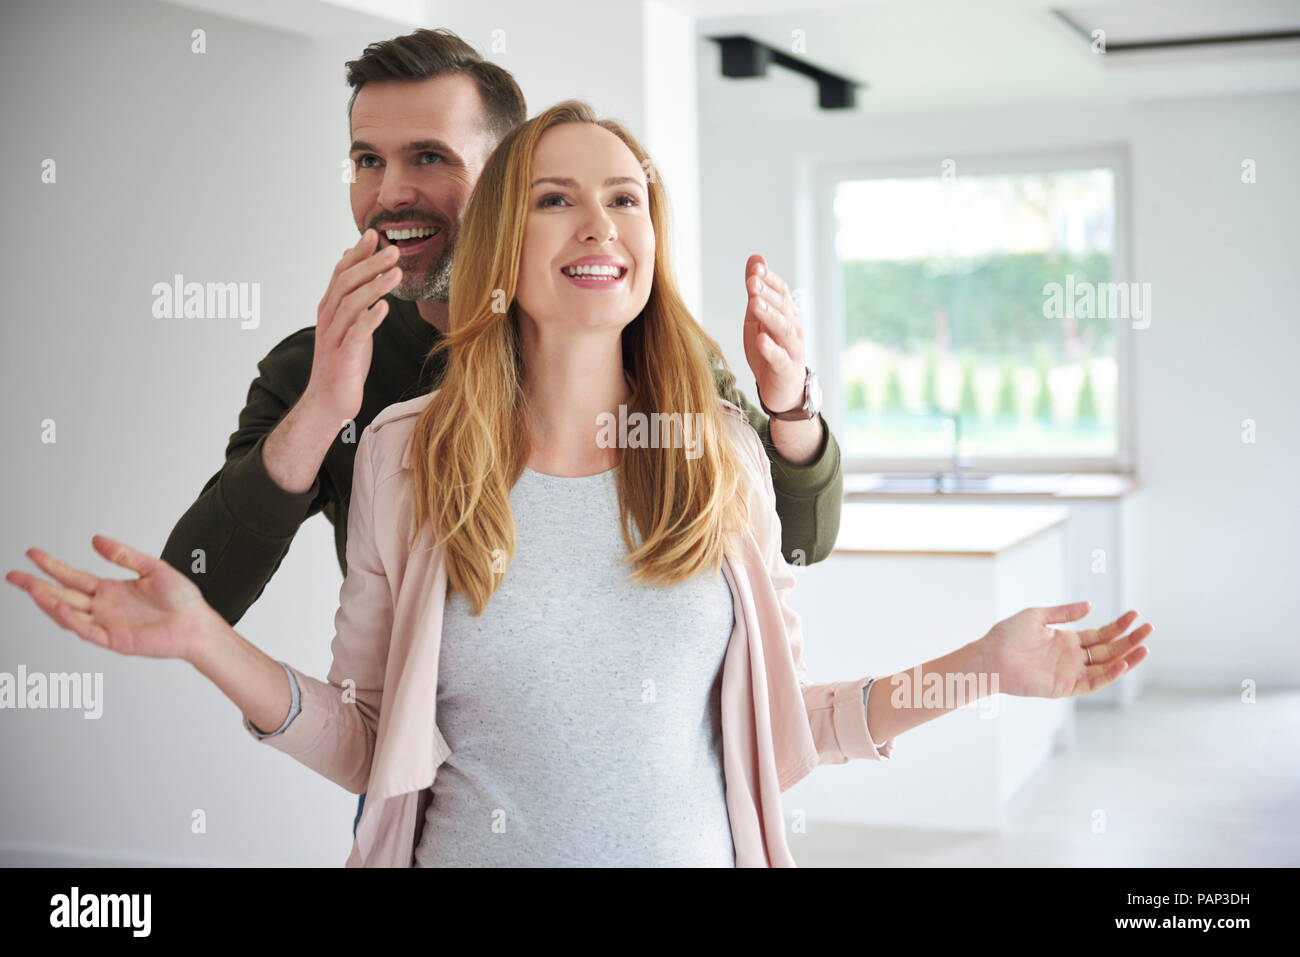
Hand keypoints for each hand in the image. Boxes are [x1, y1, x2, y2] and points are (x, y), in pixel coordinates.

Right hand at [5, 536, 217, 662]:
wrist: (198, 624)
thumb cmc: (182, 601)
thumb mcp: (152, 568)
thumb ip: (123, 555)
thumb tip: (95, 539)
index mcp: (111, 591)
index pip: (74, 577)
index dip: (52, 566)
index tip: (32, 554)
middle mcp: (104, 608)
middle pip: (63, 595)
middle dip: (37, 585)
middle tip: (13, 575)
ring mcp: (107, 625)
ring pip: (69, 614)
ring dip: (49, 602)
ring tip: (30, 588)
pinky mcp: (114, 640)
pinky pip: (87, 630)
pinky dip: (71, 620)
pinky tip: (58, 607)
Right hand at [304, 228, 403, 422]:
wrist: (328, 402)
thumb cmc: (343, 361)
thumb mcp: (348, 325)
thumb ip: (351, 296)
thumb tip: (355, 264)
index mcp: (329, 309)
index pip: (341, 273)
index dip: (357, 253)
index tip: (374, 233)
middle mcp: (328, 319)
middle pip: (346, 284)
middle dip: (370, 264)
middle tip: (394, 249)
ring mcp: (334, 338)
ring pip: (350, 305)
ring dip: (374, 287)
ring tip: (396, 274)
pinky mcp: (343, 358)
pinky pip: (355, 334)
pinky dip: (369, 319)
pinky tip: (384, 307)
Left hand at [741, 254, 805, 414]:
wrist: (782, 389)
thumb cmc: (770, 349)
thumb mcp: (758, 317)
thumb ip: (757, 290)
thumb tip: (755, 258)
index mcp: (787, 313)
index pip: (781, 291)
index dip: (769, 278)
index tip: (755, 266)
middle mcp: (793, 328)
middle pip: (782, 307)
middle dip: (767, 293)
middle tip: (751, 281)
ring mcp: (792, 349)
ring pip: (783, 329)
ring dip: (769, 315)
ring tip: (754, 303)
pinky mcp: (786, 369)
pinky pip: (779, 357)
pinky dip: (770, 348)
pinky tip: (760, 339)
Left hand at [975, 601, 1151, 698]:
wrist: (990, 657)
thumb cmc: (1007, 635)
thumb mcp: (1037, 616)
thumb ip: (1064, 613)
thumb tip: (1090, 606)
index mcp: (1066, 640)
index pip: (1100, 634)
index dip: (1118, 626)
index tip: (1135, 615)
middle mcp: (1072, 657)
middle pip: (1109, 649)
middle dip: (1129, 639)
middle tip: (1149, 628)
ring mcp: (1070, 672)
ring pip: (1107, 667)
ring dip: (1127, 658)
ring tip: (1145, 646)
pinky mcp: (1065, 686)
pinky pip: (1092, 682)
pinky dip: (1109, 675)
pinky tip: (1123, 663)